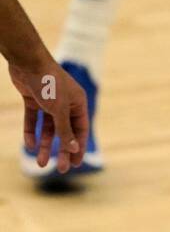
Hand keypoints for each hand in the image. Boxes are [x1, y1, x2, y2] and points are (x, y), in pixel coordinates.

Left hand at [8, 59, 87, 173]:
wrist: (28, 62)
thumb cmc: (49, 83)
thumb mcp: (59, 110)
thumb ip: (65, 130)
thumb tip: (74, 149)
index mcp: (78, 104)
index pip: (81, 130)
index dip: (77, 148)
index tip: (73, 164)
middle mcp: (66, 104)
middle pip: (65, 132)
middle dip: (61, 151)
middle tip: (58, 169)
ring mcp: (49, 102)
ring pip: (49, 129)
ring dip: (45, 145)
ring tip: (40, 163)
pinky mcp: (34, 100)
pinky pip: (34, 120)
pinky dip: (32, 132)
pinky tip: (29, 145)